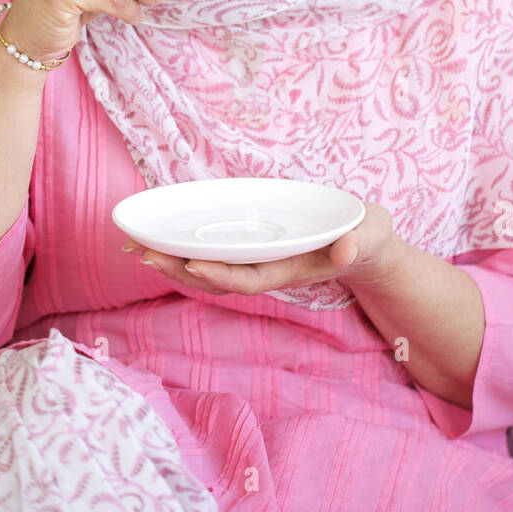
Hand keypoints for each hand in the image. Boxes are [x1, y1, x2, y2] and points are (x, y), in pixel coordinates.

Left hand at [121, 199, 401, 296]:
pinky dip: (187, 249)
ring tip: (138, 248)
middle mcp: (270, 268)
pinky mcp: (255, 250)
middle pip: (219, 278)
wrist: (367, 247)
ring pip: (211, 268)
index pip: (250, 277)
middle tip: (143, 253)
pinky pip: (215, 254)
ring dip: (175, 261)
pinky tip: (162, 239)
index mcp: (293, 267)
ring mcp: (260, 262)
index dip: (220, 274)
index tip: (191, 263)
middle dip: (181, 268)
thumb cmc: (369, 237)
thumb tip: (346, 250)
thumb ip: (363, 240)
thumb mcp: (373, 234)